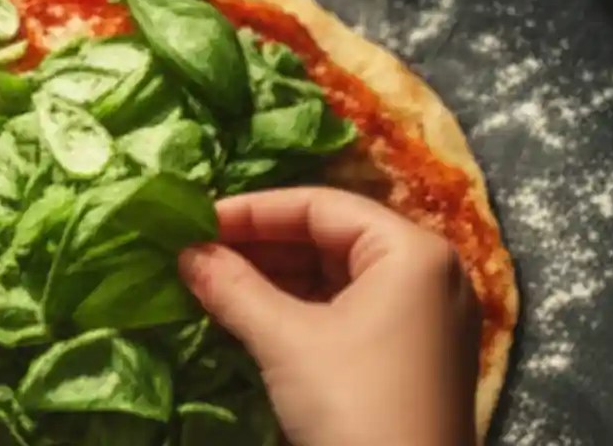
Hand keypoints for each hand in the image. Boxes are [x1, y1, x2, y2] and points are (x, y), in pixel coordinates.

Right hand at [178, 188, 480, 445]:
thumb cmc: (354, 407)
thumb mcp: (286, 341)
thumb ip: (233, 286)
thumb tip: (185, 253)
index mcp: (411, 251)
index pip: (321, 206)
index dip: (253, 210)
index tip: (196, 222)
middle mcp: (427, 273)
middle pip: (331, 237)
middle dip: (261, 244)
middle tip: (199, 252)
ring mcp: (424, 317)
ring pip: (337, 275)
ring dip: (274, 277)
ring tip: (213, 280)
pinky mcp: (412, 355)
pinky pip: (349, 310)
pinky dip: (299, 308)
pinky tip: (250, 312)